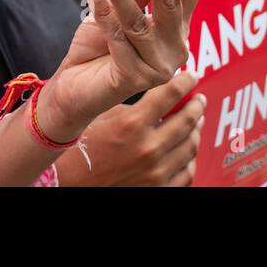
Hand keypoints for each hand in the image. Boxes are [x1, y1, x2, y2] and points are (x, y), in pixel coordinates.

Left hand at [36, 0, 205, 140]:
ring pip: (141, 21)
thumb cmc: (99, 44)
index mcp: (177, 24)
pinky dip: (104, 15)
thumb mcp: (120, 8)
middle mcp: (176, 45)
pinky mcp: (137, 79)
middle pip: (172, 0)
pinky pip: (119, 39)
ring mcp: (159, 65)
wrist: (74, 87)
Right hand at [55, 71, 204, 186]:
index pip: (170, 94)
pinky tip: (186, 151)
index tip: (191, 76)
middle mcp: (148, 149)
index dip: (185, 81)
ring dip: (196, 130)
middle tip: (199, 99)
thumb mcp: (98, 119)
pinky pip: (186, 173)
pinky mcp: (158, 191)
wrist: (68, 186)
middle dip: (197, 105)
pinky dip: (190, 159)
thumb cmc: (78, 153)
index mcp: (132, 125)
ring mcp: (156, 173)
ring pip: (190, 146)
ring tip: (196, 122)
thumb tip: (148, 88)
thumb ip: (127, 105)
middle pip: (187, 120)